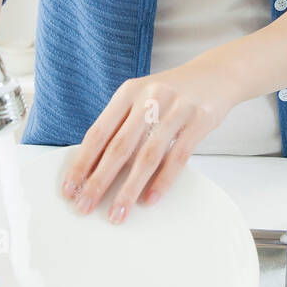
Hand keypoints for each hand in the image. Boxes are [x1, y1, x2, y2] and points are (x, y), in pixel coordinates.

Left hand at [60, 57, 239, 224]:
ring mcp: (176, 108)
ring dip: (130, 189)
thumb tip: (93, 168)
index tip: (70, 188)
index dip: (82, 163)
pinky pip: (179, 156)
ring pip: (148, 155)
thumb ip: (122, 125)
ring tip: (118, 212)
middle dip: (99, 181)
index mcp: (128, 92)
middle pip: (119, 147)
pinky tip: (151, 198)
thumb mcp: (142, 98)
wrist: (216, 74)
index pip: (98, 133)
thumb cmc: (172, 93)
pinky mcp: (199, 120)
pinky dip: (163, 180)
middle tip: (85, 206)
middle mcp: (149, 97)